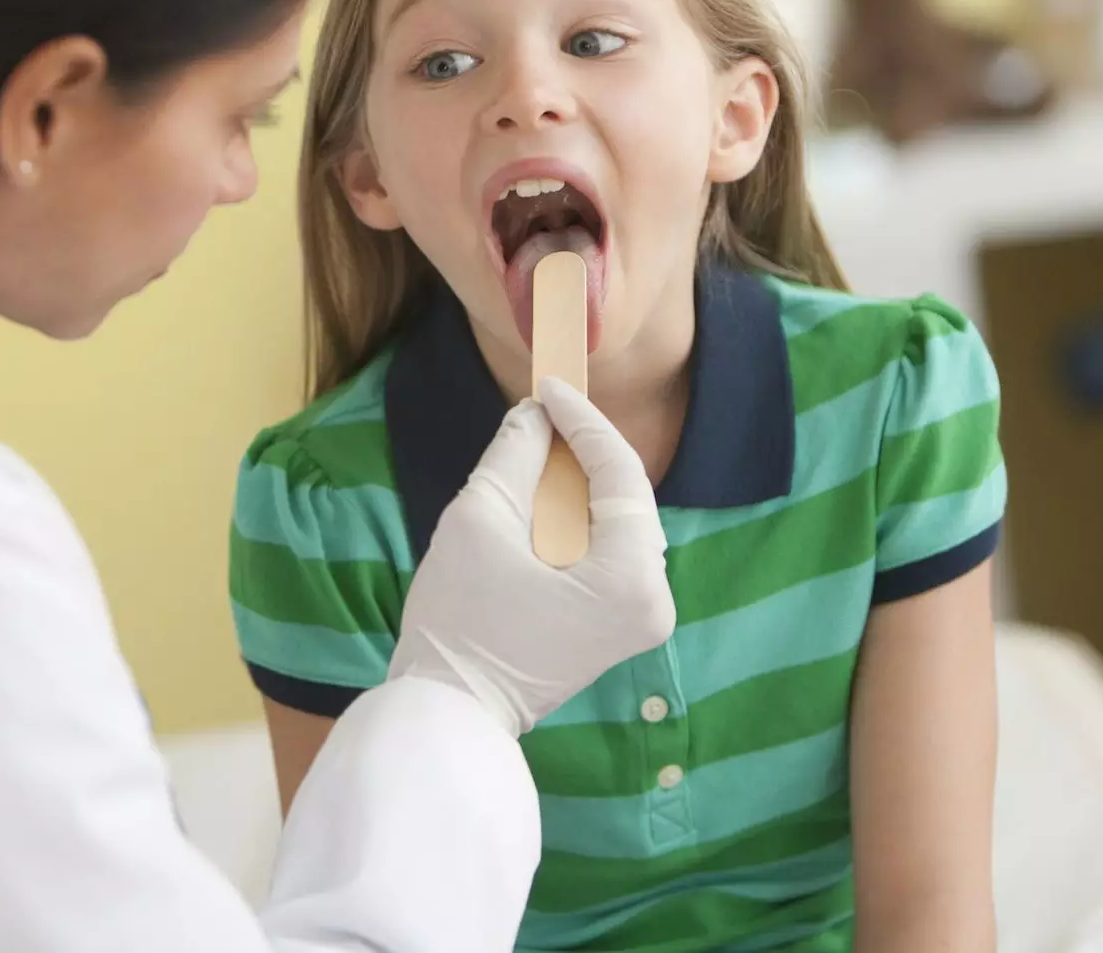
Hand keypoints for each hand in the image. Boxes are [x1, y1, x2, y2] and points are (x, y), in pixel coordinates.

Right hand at [388, 378, 676, 734]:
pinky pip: (610, 553)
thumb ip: (513, 458)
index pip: (620, 476)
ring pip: (621, 524)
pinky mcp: (618, 628)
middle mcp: (653, 603)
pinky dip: (581, 519)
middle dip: (587, 450)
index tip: (548, 388)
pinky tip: (548, 493)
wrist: (448, 713)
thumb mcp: (477, 524)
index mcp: (631, 583)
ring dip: (584, 483)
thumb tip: (534, 416)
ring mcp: (640, 621)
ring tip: (544, 444)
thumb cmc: (459, 625)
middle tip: (546, 410)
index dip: (583, 423)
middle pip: (628, 499)